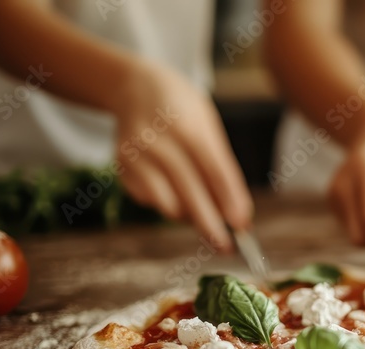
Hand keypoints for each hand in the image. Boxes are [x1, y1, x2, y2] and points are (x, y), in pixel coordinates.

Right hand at [112, 61, 252, 249]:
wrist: (133, 86)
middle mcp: (158, 141)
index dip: (230, 202)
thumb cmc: (182, 110)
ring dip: (188, 215)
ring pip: (168, 204)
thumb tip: (237, 215)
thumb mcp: (207, 126)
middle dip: (210, 225)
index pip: (215, 171)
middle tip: (226, 246)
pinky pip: (150, 200)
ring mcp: (136, 155)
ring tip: (199, 207)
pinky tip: (171, 186)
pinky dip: (166, 203)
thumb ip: (222, 168)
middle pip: (190, 193)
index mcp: (187, 126)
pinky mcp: (122, 167)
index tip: (242, 227)